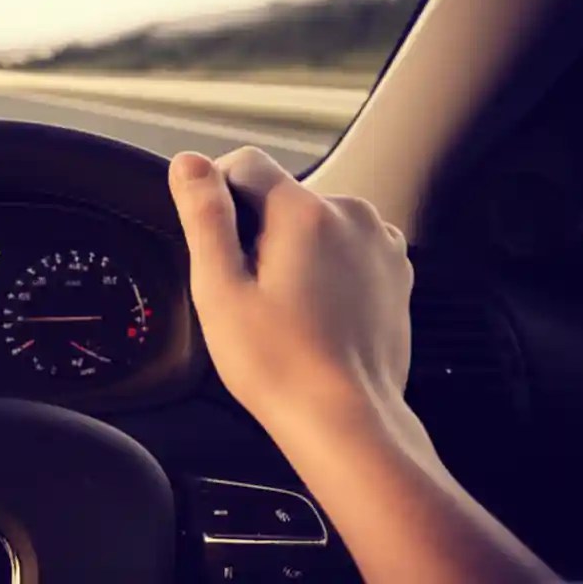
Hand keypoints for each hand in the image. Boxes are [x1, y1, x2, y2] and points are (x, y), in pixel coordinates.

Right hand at [169, 147, 411, 429]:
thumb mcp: (220, 289)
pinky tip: (314, 313)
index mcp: (304, 212)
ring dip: (293, 250)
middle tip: (249, 292)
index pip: (245, 163)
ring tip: (284, 309)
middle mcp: (350, 215)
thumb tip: (188, 163)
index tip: (215, 244)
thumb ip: (204, 216)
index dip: (217, 196)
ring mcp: (379, 243)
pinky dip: (325, 269)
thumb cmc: (279, 364)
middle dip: (256, 231)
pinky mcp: (394, 271)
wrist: (346, 420)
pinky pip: (344, 249)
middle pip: (280, 196)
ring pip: (313, 223)